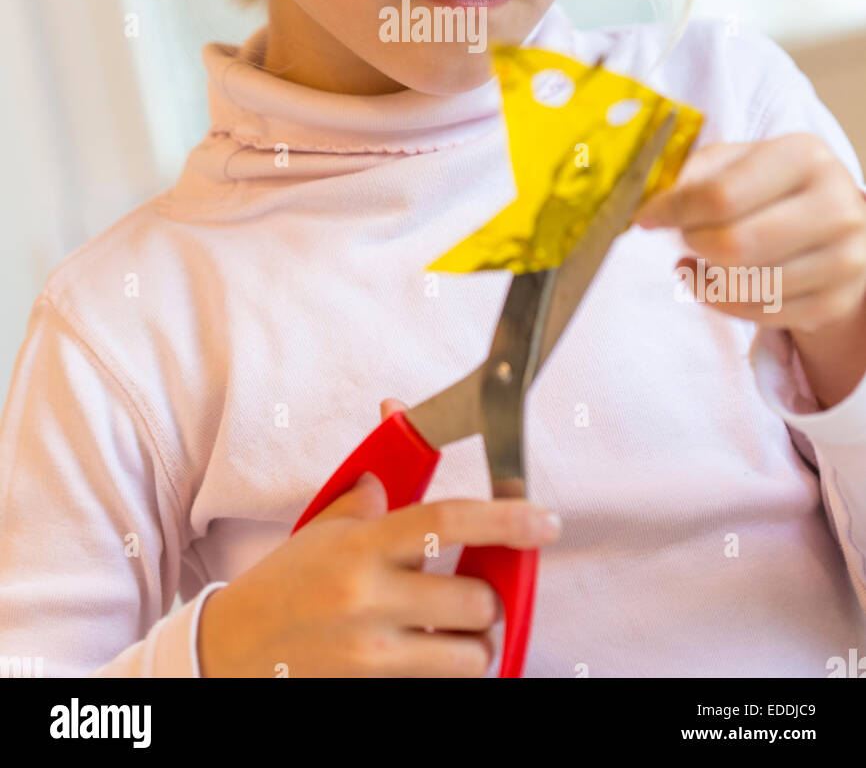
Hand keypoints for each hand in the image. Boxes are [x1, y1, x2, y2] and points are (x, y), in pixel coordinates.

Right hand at [196, 397, 560, 676]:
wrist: (233, 650)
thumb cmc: (287, 582)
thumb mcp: (326, 525)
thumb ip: (374, 486)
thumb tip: (398, 415)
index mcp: (362, 543)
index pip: (447, 521)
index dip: (506, 519)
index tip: (545, 521)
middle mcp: (368, 597)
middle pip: (474, 599)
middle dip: (486, 599)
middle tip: (470, 593)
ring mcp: (371, 651)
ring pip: (469, 654)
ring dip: (475, 644)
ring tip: (454, 631)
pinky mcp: (372, 688)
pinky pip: (443, 685)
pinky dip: (450, 672)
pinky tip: (430, 655)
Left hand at [633, 134, 865, 335]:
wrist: (833, 222)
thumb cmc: (773, 186)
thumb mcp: (738, 160)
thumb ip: (694, 173)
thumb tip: (651, 206)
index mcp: (805, 157)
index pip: (720, 195)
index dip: (672, 210)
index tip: (647, 216)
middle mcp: (835, 207)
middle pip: (734, 246)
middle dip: (693, 243)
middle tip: (685, 235)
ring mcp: (842, 259)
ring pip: (744, 286)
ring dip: (705, 276)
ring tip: (699, 257)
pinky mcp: (835, 302)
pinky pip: (758, 315)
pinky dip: (722, 302)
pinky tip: (714, 280)